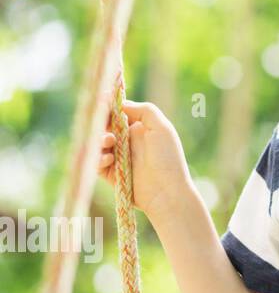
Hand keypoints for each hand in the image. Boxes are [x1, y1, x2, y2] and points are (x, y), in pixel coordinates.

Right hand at [98, 100, 194, 221]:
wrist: (166, 191)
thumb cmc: (167, 158)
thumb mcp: (161, 128)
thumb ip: (144, 110)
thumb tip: (121, 104)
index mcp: (140, 128)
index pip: (119, 113)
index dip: (108, 108)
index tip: (100, 101)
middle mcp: (128, 141)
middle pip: (105, 127)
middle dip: (102, 124)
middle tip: (106, 124)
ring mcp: (119, 157)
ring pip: (98, 144)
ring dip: (99, 140)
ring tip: (109, 142)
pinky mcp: (111, 174)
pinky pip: (97, 163)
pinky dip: (99, 158)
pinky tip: (109, 159)